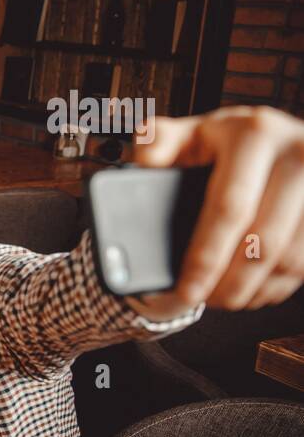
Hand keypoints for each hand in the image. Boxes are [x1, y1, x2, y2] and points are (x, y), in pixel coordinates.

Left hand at [133, 106, 303, 312]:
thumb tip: (147, 159)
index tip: (187, 288)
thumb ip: (160, 142)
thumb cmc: (226, 141)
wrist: (280, 138)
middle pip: (262, 241)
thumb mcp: (191, 134)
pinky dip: (278, 284)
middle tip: (201, 302)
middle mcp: (298, 155)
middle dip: (230, 283)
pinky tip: (253, 290)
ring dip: (254, 288)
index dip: (206, 256)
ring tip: (222, 299)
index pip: (229, 209)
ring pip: (289, 257)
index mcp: (255, 135)